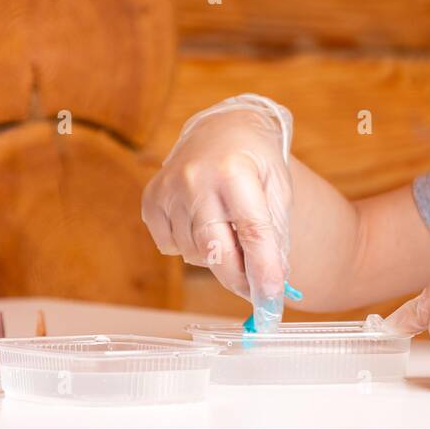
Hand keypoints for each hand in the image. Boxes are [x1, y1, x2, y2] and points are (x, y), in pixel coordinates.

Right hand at [141, 94, 294, 330]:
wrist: (221, 130)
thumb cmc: (255, 162)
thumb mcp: (278, 188)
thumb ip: (275, 234)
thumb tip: (271, 284)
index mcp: (235, 170)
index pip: (252, 230)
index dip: (263, 269)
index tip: (272, 299)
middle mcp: (196, 178)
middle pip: (215, 249)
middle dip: (238, 278)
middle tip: (256, 290)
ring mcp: (168, 189)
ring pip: (194, 253)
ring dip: (216, 255)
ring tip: (229, 228)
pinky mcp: (150, 201)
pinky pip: (171, 246)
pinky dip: (191, 245)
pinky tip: (203, 221)